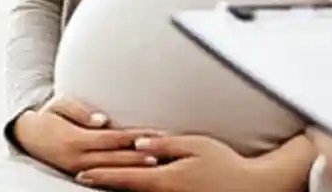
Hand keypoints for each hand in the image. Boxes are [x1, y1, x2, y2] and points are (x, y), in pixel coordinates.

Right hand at [13, 96, 163, 174]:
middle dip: (139, 157)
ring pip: (111, 171)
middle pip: (115, 159)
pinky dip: (122, 174)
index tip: (152, 135)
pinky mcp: (79, 175)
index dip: (131, 138)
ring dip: (134, 167)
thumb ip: (80, 110)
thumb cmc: (48, 115)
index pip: (110, 139)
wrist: (27, 135)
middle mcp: (77, 159)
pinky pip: (104, 176)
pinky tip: (138, 171)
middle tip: (164, 153)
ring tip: (156, 162)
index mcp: (74, 139)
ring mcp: (78, 170)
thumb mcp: (59, 104)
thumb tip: (102, 119)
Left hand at [76, 135, 258, 191]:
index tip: (81, 172)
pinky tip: (131, 186)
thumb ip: (164, 144)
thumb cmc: (225, 163)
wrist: (251, 188)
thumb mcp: (195, 146)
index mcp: (165, 179)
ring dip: (120, 187)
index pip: (125, 177)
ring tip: (98, 180)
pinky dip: (139, 191)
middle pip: (127, 189)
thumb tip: (137, 143)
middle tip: (80, 175)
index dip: (102, 175)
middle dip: (105, 182)